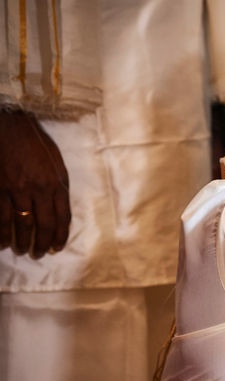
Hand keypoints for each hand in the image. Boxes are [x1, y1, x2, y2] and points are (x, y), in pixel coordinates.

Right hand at [0, 110, 70, 257]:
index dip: (59, 236)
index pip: (62, 217)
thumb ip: (59, 186)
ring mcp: (15, 190)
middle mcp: (37, 189)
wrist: (10, 126)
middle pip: (42, 224)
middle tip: (37, 254)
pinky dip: (0, 231)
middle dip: (40, 243)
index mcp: (56, 184)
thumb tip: (59, 209)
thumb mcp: (57, 164)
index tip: (56, 248)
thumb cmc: (36, 144)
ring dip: (19, 241)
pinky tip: (1, 241)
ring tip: (20, 251)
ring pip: (18, 223)